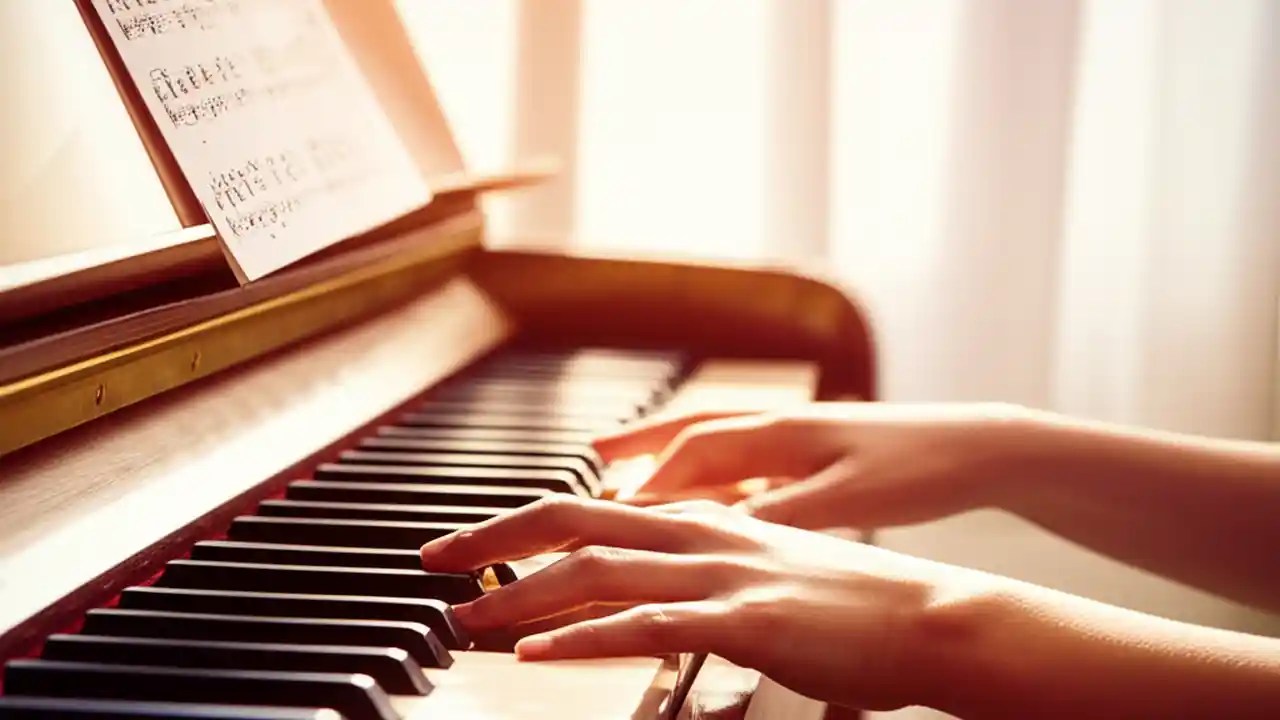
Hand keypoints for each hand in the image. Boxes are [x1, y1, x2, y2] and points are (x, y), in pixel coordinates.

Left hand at [418, 495, 987, 710]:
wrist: (928, 617)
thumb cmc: (846, 605)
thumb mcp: (759, 576)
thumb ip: (694, 579)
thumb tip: (638, 602)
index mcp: (701, 521)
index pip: (590, 509)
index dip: (519, 524)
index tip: (467, 548)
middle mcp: (701, 534)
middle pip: (574, 520)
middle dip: (496, 540)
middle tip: (436, 565)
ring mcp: (722, 575)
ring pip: (598, 571)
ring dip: (523, 595)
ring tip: (469, 619)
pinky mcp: (746, 621)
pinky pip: (649, 624)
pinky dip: (585, 638)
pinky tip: (540, 654)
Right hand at [595, 402, 1033, 529]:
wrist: (981, 448)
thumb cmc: (920, 468)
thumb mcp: (848, 501)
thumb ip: (780, 515)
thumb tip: (715, 533)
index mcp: (782, 433)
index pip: (694, 452)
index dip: (647, 481)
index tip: (609, 506)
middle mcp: (781, 428)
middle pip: (693, 436)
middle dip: (640, 450)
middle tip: (594, 460)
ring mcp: (799, 439)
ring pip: (718, 448)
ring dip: (672, 461)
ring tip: (632, 476)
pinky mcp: (818, 455)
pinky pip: (748, 465)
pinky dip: (714, 480)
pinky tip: (711, 501)